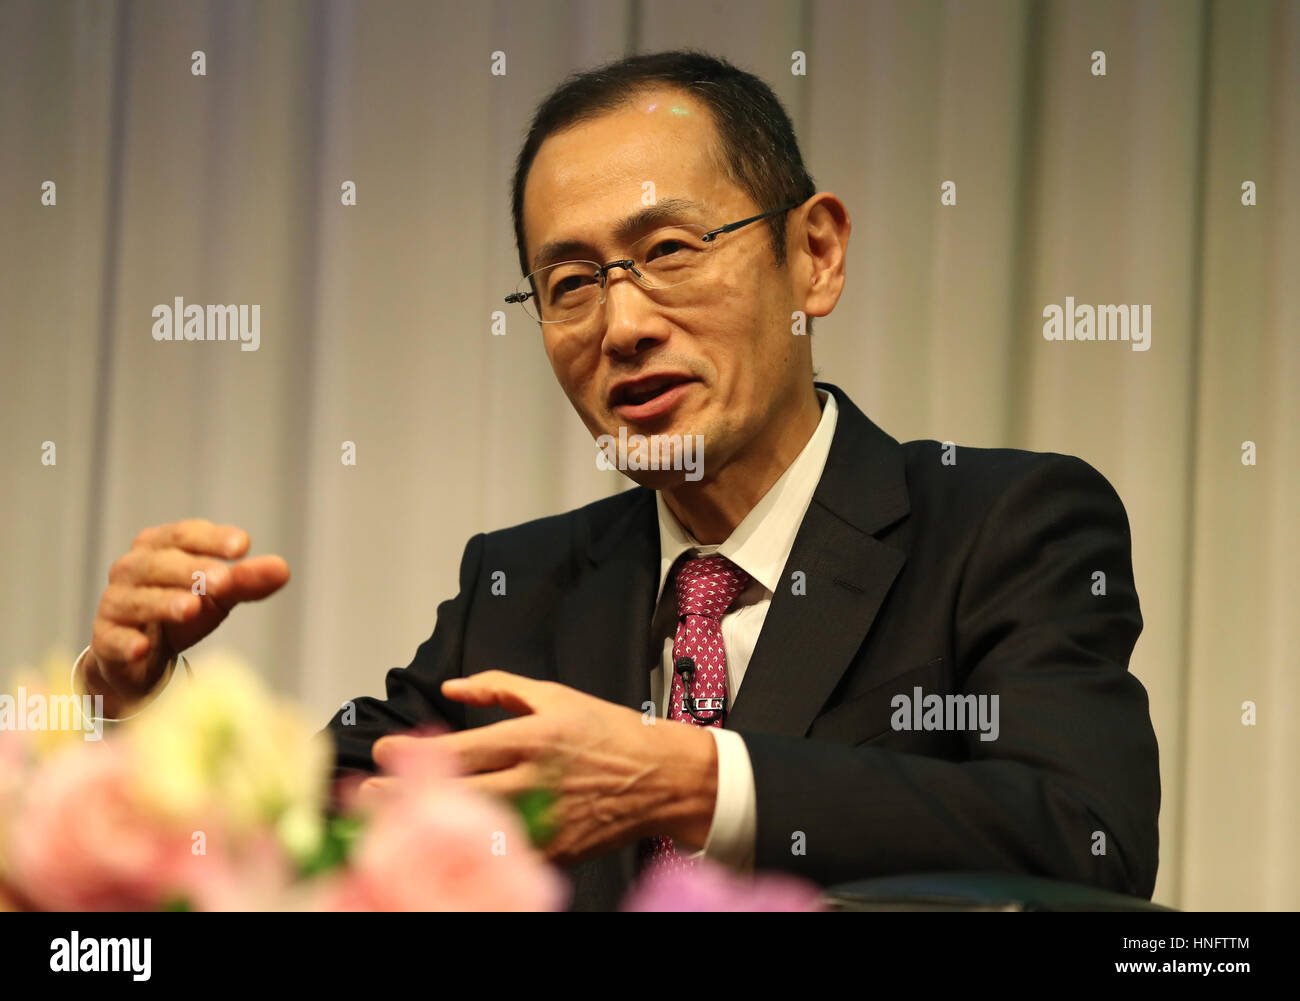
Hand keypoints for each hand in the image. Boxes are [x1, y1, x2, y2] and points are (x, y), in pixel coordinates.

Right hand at [86, 518, 288, 713]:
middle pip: (160, 564)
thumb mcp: (218, 594)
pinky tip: (143, 648)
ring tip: (192, 608)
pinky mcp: (104, 640)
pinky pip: (112, 639)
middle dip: (192, 570)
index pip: (185, 534)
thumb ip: (246, 580)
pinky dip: (126, 643)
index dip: (212, 539)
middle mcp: (131, 569)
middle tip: (224, 580)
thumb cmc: (182, 610)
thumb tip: (283, 569)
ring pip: (138, 599)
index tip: (243, 546)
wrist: (140, 656)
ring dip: (164, 603)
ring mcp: (114, 604)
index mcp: (159, 547)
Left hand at [363, 671, 718, 866]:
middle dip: (406, 795)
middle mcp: (533, 778)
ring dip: (429, 828)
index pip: (462, 747)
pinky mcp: (555, 848)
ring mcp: (544, 818)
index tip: (383, 750)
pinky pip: (505, 854)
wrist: (661, 778)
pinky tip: (440, 850)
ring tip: (390, 825)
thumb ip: (501, 690)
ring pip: (474, 829)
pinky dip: (471, 854)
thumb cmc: (609, 732)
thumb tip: (453, 687)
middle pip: (457, 792)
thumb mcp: (556, 696)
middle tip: (368, 793)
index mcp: (532, 737)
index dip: (416, 751)